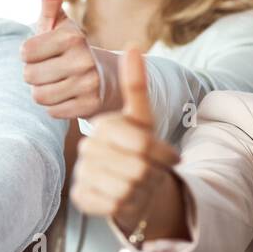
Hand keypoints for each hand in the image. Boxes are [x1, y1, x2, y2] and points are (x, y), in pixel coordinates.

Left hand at [21, 0, 107, 118]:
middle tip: (55, 70)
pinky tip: (70, 97)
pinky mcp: (89, 107)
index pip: (25, 53)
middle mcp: (83, 59)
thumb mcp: (61, 22)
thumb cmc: (73, 49)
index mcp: (72, 36)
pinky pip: (51, 111)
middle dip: (36, 75)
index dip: (31, 54)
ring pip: (39, 96)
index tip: (47, 52)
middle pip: (29, 76)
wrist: (110, 79)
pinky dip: (56, 106)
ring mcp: (88, 85)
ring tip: (61, 83)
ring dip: (44, 91)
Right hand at [71, 48, 181, 237]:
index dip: (163, 154)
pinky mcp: (81, 198)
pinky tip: (127, 198)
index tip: (171, 158)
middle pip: (137, 168)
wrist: (134, 184)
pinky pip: (115, 205)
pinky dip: (129, 204)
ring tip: (141, 184)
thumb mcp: (144, 118)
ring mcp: (81, 173)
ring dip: (143, 190)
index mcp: (104, 125)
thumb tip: (133, 45)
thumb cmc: (141, 148)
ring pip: (127, 188)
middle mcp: (87, 148)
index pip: (142, 144)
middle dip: (154, 174)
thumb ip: (136, 85)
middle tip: (153, 173)